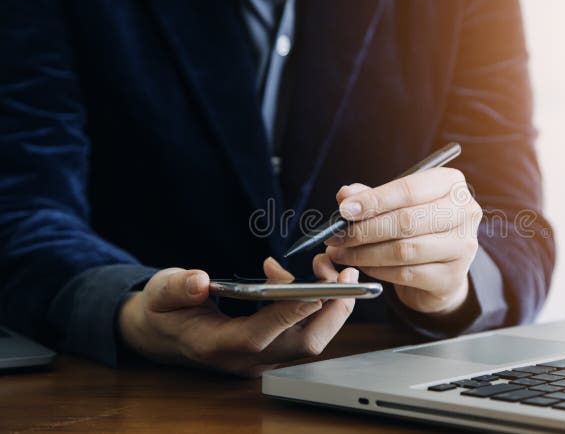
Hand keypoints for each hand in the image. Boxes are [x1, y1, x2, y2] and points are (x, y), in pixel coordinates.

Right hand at [118, 256, 356, 376]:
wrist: (162, 334)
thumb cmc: (164, 310)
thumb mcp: (160, 293)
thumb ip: (177, 288)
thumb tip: (199, 280)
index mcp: (216, 346)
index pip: (261, 336)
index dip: (290, 312)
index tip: (316, 284)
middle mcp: (247, 358)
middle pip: (304, 344)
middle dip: (332, 309)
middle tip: (345, 271)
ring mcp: (263, 357)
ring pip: (312, 339)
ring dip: (330, 303)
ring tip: (324, 265)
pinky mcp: (273, 349)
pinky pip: (306, 331)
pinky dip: (315, 303)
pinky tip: (301, 276)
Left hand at [325, 167, 481, 314]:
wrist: (442, 268)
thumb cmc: (418, 227)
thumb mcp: (397, 204)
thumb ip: (371, 197)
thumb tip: (346, 195)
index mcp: (451, 184)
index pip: (408, 190)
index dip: (373, 201)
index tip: (344, 210)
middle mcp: (465, 212)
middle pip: (406, 221)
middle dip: (364, 230)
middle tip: (336, 236)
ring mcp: (463, 246)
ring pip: (404, 250)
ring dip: (365, 253)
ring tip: (341, 252)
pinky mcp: (453, 276)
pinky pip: (406, 273)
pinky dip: (377, 270)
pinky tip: (362, 266)